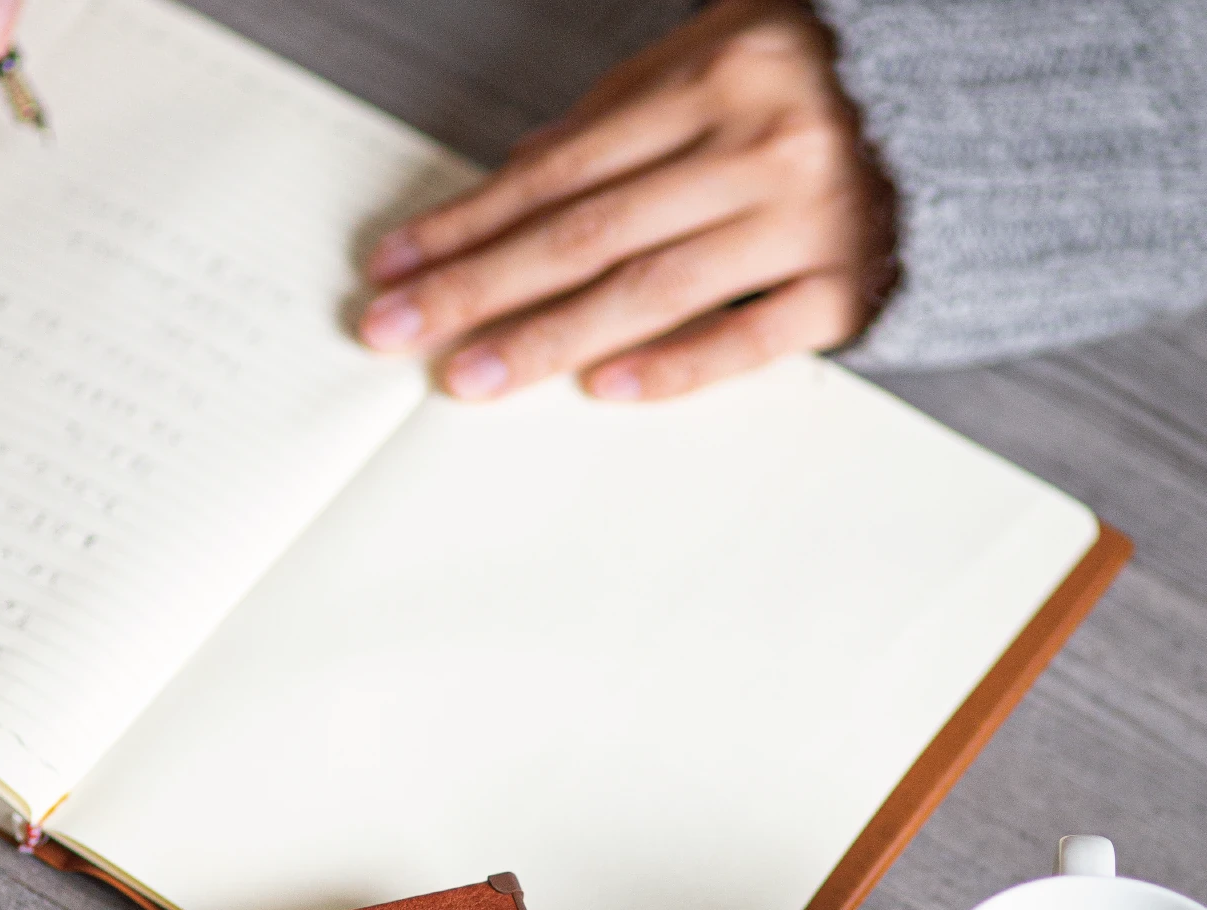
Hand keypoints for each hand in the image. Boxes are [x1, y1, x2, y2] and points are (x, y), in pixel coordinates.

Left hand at [358, 0, 893, 401]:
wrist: (983, 105)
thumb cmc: (829, 78)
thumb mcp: (725, 50)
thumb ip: (624, 116)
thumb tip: (518, 179)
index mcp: (716, 76)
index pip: (560, 168)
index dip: (470, 221)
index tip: (396, 265)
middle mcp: (757, 147)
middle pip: (585, 235)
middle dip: (477, 288)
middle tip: (394, 333)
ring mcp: (807, 222)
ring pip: (650, 292)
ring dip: (546, 340)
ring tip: (468, 378)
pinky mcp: (851, 288)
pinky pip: (752, 340)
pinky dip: (678, 367)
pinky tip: (603, 389)